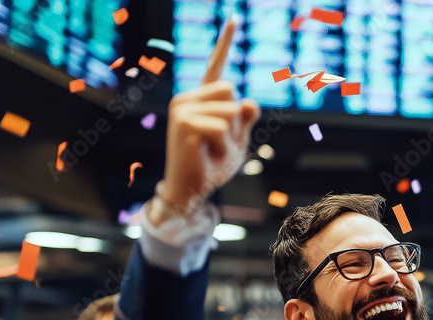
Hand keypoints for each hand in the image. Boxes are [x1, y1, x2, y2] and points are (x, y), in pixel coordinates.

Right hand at [155, 19, 259, 219]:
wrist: (191, 190)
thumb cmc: (213, 165)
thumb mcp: (238, 141)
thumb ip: (245, 120)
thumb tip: (249, 103)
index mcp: (201, 99)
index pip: (216, 67)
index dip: (225, 42)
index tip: (234, 17)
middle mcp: (188, 98)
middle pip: (234, 93)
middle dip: (236, 122)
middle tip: (218, 142)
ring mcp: (183, 109)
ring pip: (231, 112)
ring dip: (230, 138)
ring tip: (211, 150)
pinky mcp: (185, 124)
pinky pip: (222, 128)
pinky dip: (223, 146)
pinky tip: (206, 154)